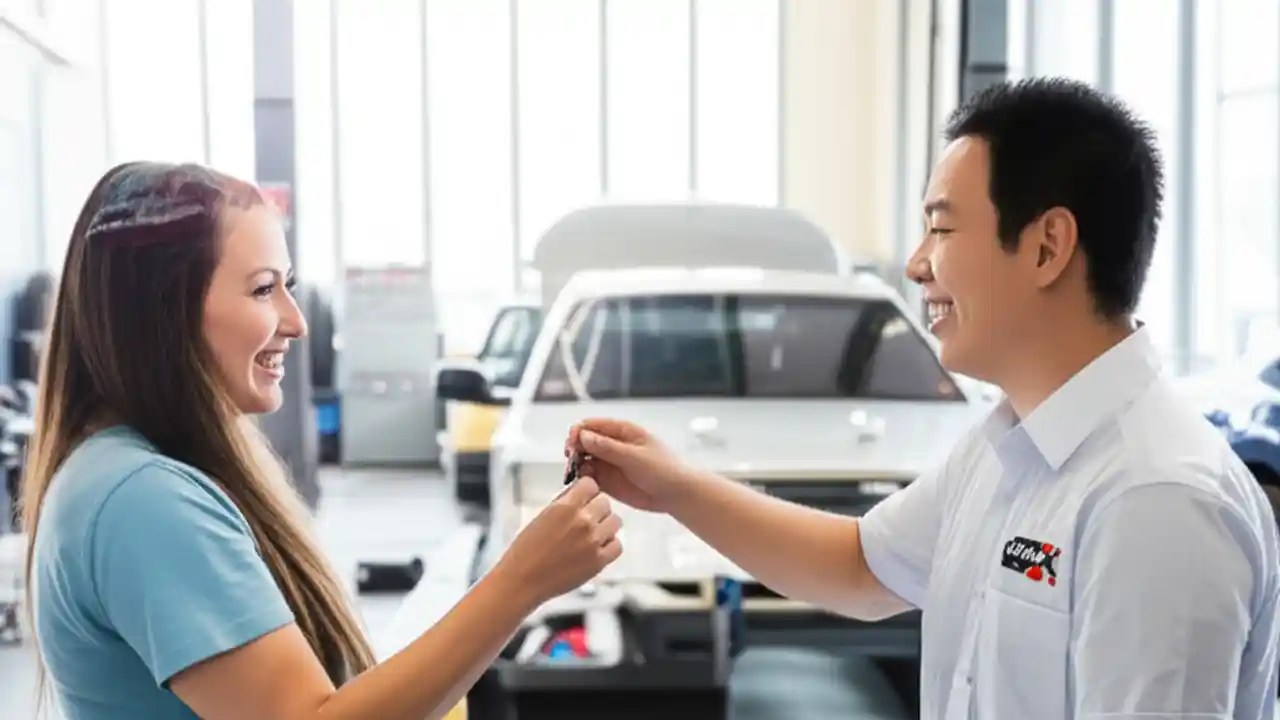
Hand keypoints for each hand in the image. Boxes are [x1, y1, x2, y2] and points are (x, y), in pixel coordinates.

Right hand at [495, 476, 622, 604]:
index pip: (590, 484)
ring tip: (591, 533)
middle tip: (585, 518)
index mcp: (566, 507)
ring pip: (615, 521)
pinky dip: (609, 545)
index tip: (583, 496)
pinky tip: (596, 548)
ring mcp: (593, 542)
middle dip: (595, 507)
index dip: (586, 490)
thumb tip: (579, 493)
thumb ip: (565, 502)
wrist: (522, 581)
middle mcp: (583, 522)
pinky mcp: (599, 562)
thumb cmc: (526, 551)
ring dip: (605, 525)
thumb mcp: (543, 515)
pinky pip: (617, 545)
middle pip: (605, 502)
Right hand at [565, 418, 691, 513]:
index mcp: (621, 431)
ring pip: (584, 460)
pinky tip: (583, 485)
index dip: (578, 431)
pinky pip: (589, 477)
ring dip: (576, 465)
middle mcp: (612, 445)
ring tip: (576, 474)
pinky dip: (582, 480)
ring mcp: (609, 463)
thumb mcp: (634, 456)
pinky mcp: (608, 481)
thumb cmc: (662, 469)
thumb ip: (608, 447)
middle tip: (571, 459)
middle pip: (584, 441)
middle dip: (574, 448)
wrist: (677, 494)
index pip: (592, 424)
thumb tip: (582, 435)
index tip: (572, 441)